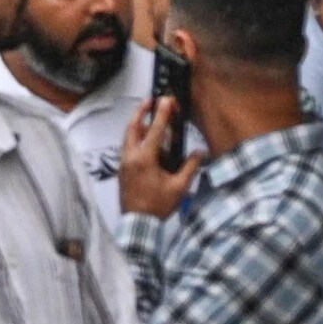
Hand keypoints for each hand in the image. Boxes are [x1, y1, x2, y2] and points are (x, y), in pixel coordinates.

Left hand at [116, 95, 196, 218]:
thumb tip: (201, 152)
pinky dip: (136, 140)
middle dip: (141, 112)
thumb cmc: (158, 206)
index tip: (166, 99)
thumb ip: (191, 166)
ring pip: (128, 137)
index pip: (155, 130)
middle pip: (133, 127)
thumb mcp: (179, 187)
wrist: (137, 224)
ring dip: (138, 126)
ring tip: (151, 122)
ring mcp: (123, 163)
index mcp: (144, 159)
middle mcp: (130, 157)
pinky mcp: (121, 170)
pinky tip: (148, 144)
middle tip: (150, 101)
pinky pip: (127, 148)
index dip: (162, 113)